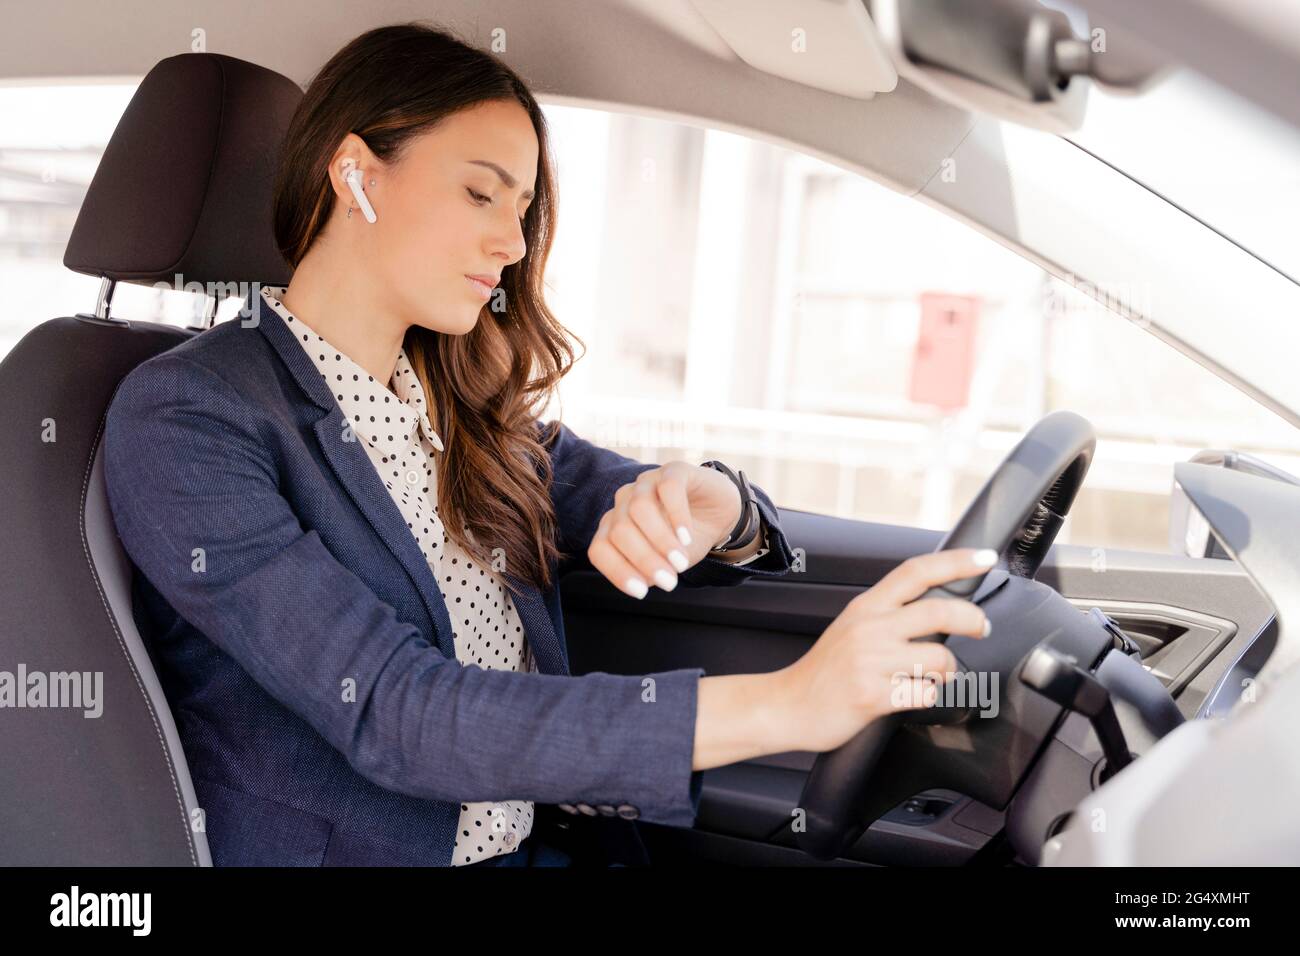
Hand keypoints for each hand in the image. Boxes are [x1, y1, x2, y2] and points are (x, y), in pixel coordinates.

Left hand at [588, 461, 744, 597]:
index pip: (600, 548)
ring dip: (660, 540)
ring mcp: (647, 482)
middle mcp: (625, 502)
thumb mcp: (665, 564)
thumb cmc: (686, 542)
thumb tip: (641, 582)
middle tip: (669, 580)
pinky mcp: (674, 470)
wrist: (720, 516)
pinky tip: (686, 536)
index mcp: (615, 526)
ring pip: (639, 508)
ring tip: (680, 561)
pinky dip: (676, 516)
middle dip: (644, 559)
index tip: (641, 592)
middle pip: (620, 530)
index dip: (617, 572)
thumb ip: (649, 572)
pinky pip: (668, 488)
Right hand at [770, 548, 996, 752]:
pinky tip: (910, 696)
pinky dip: (927, 697)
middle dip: (972, 619)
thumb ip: (889, 614)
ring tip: (930, 677)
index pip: (916, 572)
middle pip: (938, 611)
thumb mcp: (852, 627)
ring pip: (940, 659)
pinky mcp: (873, 695)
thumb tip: (937, 609)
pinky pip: (925, 693)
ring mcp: (871, 662)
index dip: (955, 562)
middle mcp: (869, 628)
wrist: (787, 705)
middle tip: (982, 628)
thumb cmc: (824, 671)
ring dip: (947, 672)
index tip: (985, 558)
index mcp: (866, 606)